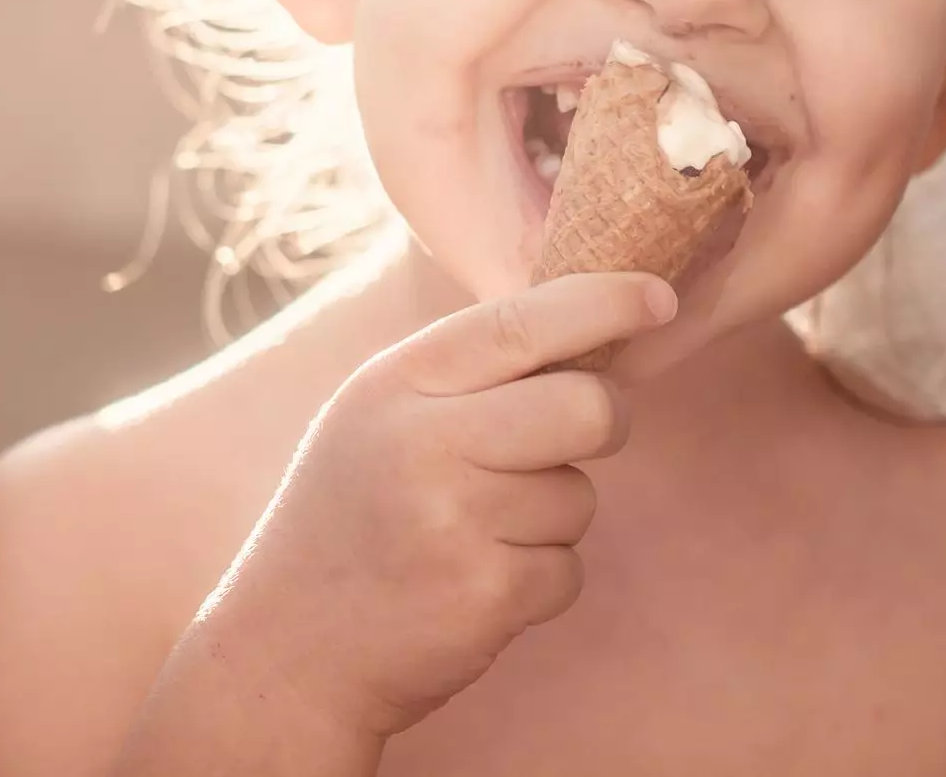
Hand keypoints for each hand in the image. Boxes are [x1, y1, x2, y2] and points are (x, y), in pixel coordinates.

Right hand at [195, 273, 677, 739]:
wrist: (288, 649)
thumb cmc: (352, 516)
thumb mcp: (380, 416)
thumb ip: (468, 373)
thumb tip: (594, 333)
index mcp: (397, 383)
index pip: (522, 321)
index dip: (605, 301)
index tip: (658, 296)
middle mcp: (424, 441)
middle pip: (586, 407)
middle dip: (603, 422)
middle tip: (567, 440)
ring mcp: (454, 522)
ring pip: (579, 497)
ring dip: (549, 520)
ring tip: (470, 537)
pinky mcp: (484, 596)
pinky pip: (568, 570)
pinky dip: (537, 582)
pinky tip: (471, 585)